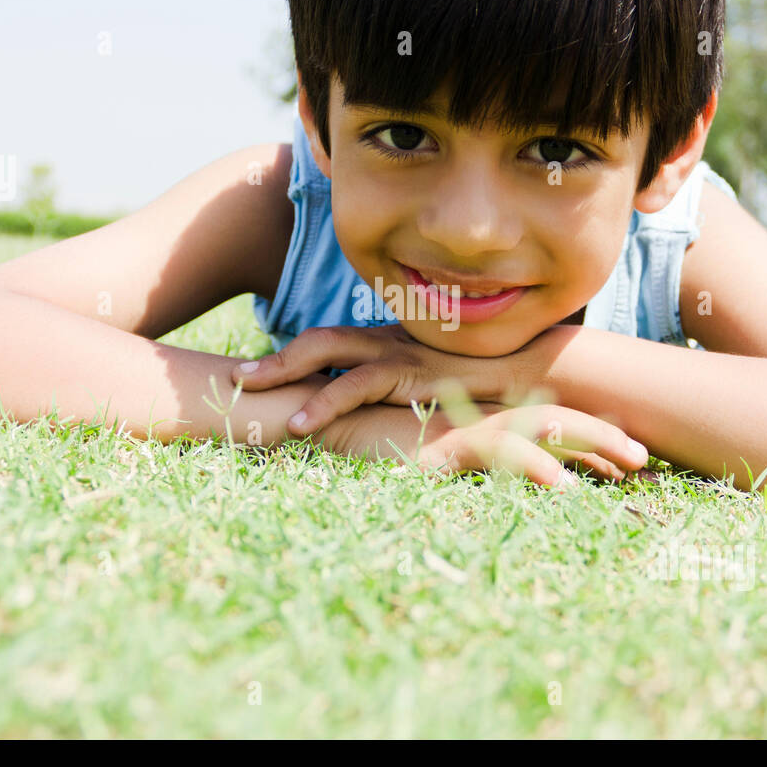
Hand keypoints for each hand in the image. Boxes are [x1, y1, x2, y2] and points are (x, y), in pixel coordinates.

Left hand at [230, 324, 538, 436]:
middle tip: (233, 379)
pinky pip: (357, 384)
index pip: (328, 343)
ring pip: (326, 353)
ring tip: (245, 394)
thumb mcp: (436, 389)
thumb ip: (404, 395)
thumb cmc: (485, 386)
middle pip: (317, 340)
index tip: (253, 376)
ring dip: (283, 373)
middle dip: (273, 359)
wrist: (533, 375)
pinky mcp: (412, 373)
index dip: (288, 356)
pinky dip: (323, 402)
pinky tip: (299, 425)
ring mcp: (398, 353)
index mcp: (388, 345)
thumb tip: (374, 420)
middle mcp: (387, 342)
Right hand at [322, 396, 651, 488]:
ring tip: (631, 468)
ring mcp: (458, 418)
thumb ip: (438, 455)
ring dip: (590, 444)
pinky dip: (533, 468)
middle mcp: (471, 408)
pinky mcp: (438, 437)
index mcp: (467, 411)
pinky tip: (564, 489)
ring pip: (540, 425)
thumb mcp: (404, 451)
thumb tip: (463, 478)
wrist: (299, 413)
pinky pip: (497, 451)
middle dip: (604, 436)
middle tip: (647, 460)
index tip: (619, 460)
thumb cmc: (345, 435)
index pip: (537, 417)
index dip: (581, 434)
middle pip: (553, 415)